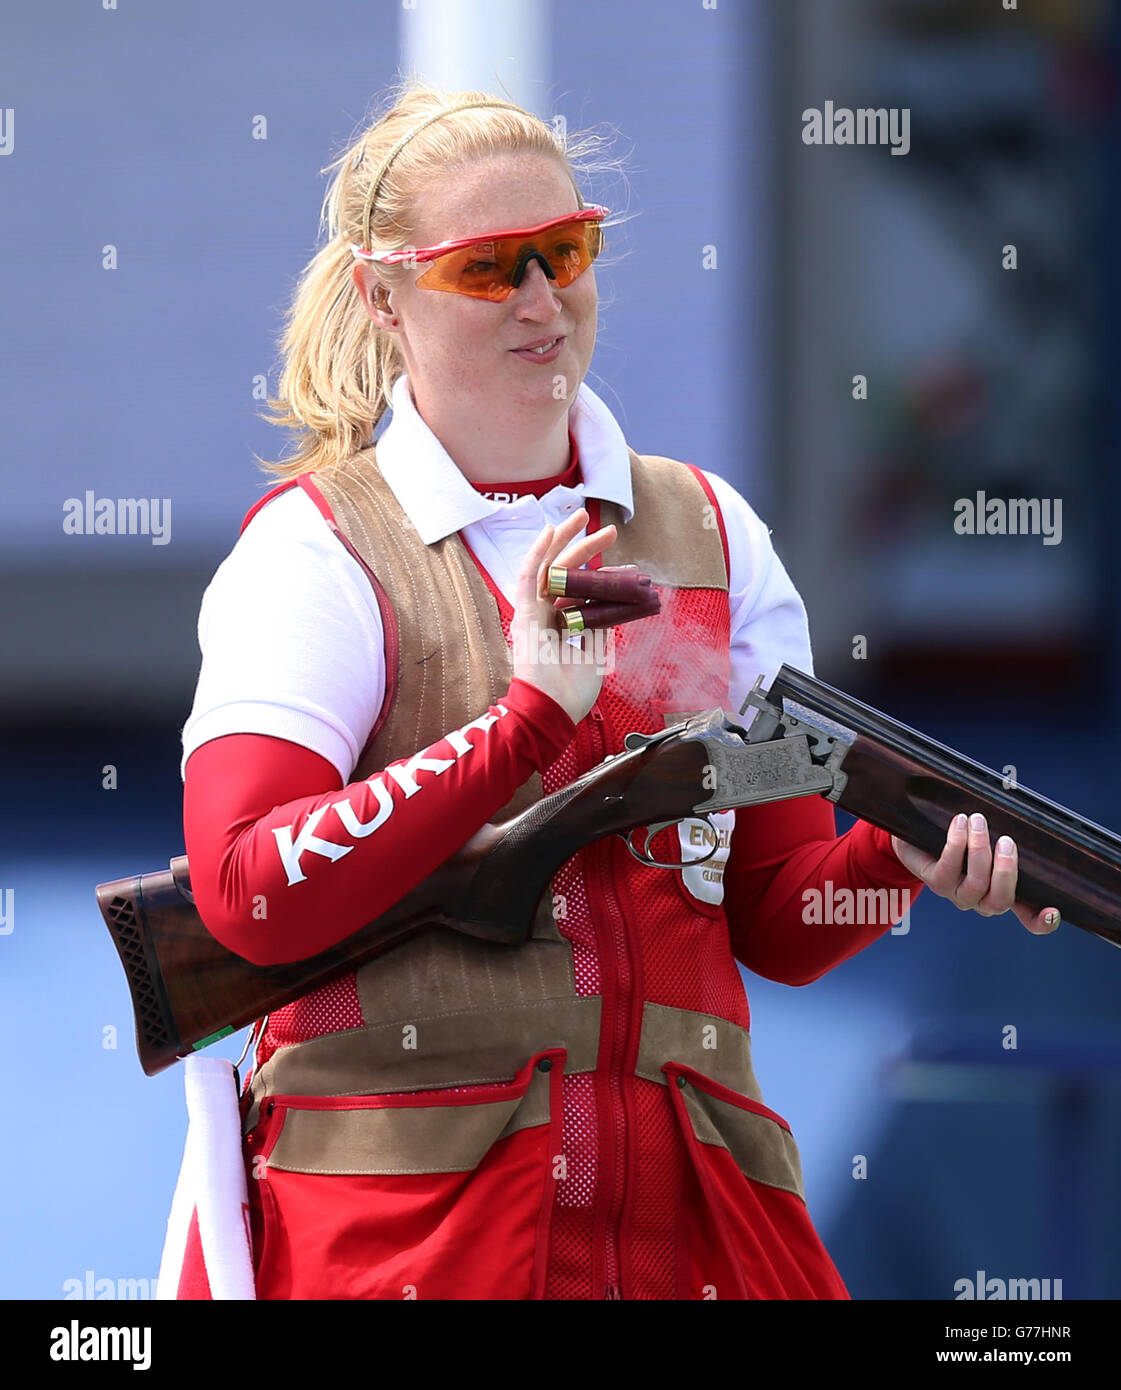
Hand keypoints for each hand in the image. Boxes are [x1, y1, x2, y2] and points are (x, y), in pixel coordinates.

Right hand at [511, 508, 617, 724]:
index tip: (633, 572)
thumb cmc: (571, 692)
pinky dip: (538, 552)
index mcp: (563, 626)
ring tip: (582, 517)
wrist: (552, 711)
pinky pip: (529, 576)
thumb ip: (601, 631)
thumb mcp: (596, 655)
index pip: (584, 592)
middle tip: (611, 531)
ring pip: (549, 566)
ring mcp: (534, 612)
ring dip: (565, 540)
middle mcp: (547, 615)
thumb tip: (614, 612)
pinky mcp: (525, 612)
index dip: (607, 579)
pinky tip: (550, 530)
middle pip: (567, 573)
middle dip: (589, 548)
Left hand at [890, 813, 1059, 934]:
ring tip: (978, 821)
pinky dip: (956, 843)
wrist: (919, 836)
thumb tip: (1032, 823)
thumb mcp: (990, 845)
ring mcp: (957, 894)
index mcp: (1002, 893)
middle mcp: (981, 900)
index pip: (1028, 917)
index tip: (1052, 911)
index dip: (1041, 921)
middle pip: (1001, 899)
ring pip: (976, 883)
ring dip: (979, 850)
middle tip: (1006, 840)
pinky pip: (949, 867)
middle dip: (1006, 870)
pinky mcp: (935, 882)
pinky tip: (959, 823)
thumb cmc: (962, 843)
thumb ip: (1008, 844)